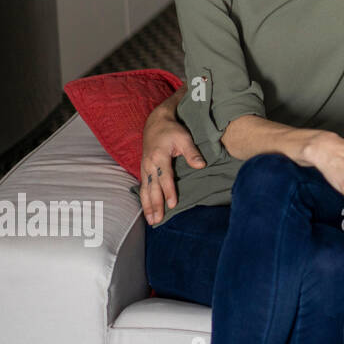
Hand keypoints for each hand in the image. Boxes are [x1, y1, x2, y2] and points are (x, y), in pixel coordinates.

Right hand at [139, 100, 205, 225]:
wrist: (156, 122)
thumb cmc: (172, 130)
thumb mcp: (184, 137)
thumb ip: (192, 152)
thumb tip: (201, 165)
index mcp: (159, 157)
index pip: (165, 178)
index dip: (169, 192)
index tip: (172, 205)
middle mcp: (149, 164)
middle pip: (152, 188)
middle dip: (155, 205)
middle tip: (157, 220)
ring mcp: (145, 167)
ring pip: (145, 190)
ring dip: (147, 206)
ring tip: (151, 220)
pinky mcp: (144, 169)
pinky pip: (143, 187)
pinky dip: (144, 199)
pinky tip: (147, 210)